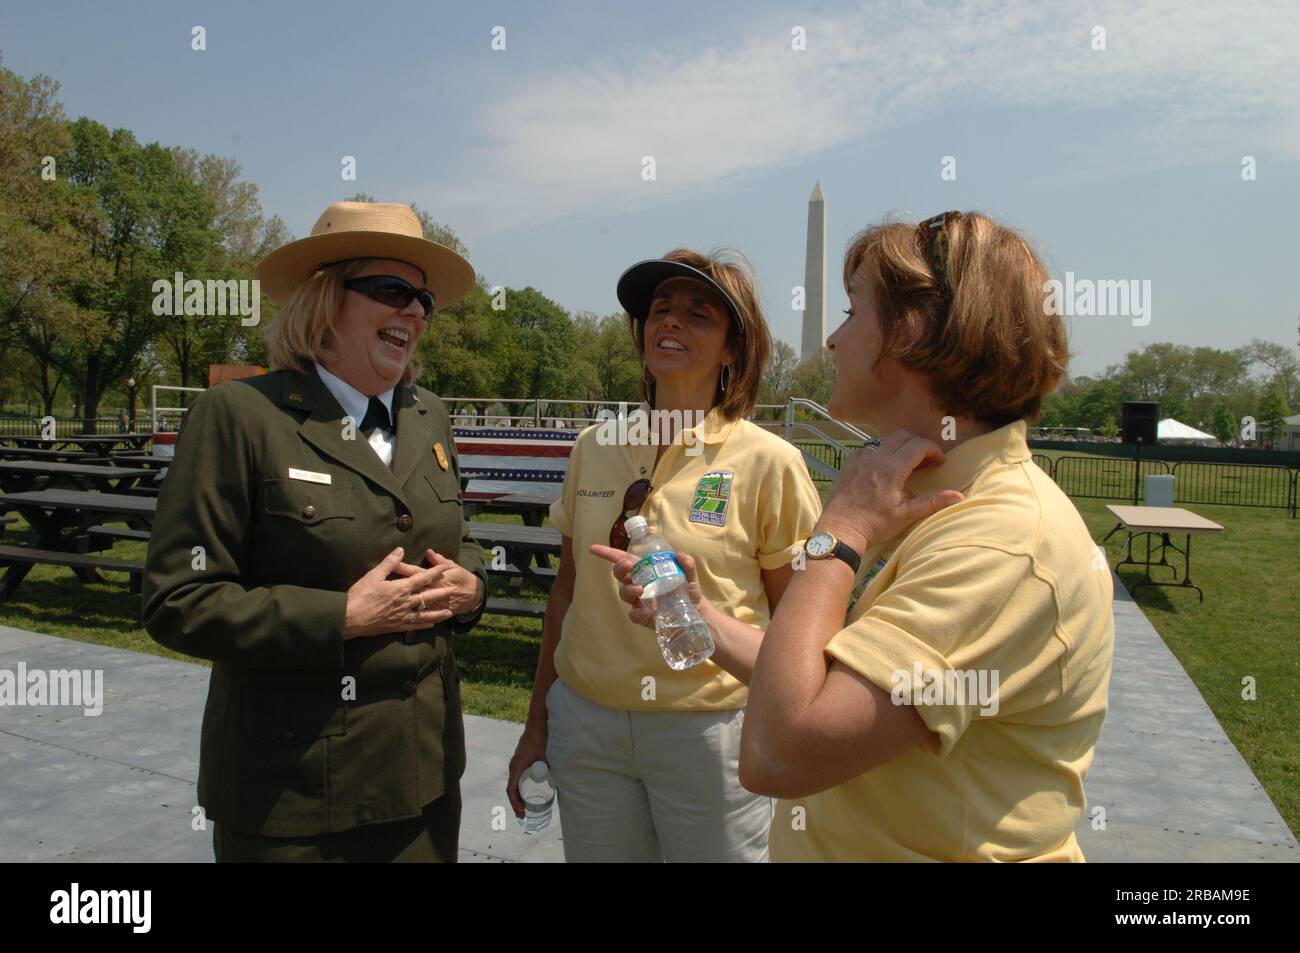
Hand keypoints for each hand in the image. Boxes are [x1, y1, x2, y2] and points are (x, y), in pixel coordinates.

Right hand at [343, 547, 453, 638]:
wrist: (349, 619)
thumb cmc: (359, 595)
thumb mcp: (373, 575)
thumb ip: (389, 563)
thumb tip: (400, 550)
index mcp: (400, 588)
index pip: (422, 578)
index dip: (435, 572)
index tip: (446, 568)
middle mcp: (405, 603)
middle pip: (428, 597)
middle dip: (442, 592)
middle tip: (454, 590)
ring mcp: (401, 616)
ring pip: (425, 614)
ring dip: (438, 613)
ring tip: (449, 612)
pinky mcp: (396, 626)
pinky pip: (414, 626)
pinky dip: (424, 625)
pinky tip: (431, 625)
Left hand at [390, 549, 483, 616]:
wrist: (474, 595)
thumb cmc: (462, 578)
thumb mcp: (453, 566)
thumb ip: (439, 560)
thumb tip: (429, 552)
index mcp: (437, 579)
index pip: (416, 572)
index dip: (403, 568)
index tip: (391, 564)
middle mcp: (433, 592)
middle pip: (412, 588)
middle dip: (397, 585)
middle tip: (381, 582)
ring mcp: (434, 604)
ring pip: (414, 603)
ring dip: (402, 602)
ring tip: (387, 602)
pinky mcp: (435, 613)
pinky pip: (421, 617)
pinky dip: (411, 616)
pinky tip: (399, 616)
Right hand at [507, 724, 548, 817]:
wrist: (537, 724)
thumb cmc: (541, 739)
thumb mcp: (546, 757)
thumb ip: (551, 768)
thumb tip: (562, 784)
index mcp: (517, 766)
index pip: (511, 789)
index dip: (515, 802)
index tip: (521, 811)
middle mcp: (513, 766)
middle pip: (511, 789)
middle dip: (515, 804)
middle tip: (522, 815)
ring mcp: (515, 763)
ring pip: (513, 783)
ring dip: (516, 797)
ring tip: (523, 809)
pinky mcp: (519, 761)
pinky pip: (516, 777)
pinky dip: (518, 788)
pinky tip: (525, 794)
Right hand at [589, 543, 705, 628]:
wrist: (694, 612)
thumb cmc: (687, 590)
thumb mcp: (690, 575)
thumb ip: (687, 565)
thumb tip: (681, 557)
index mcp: (646, 570)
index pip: (624, 559)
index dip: (608, 554)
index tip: (594, 549)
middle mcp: (639, 583)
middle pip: (620, 575)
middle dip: (619, 568)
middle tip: (627, 565)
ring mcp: (640, 601)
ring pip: (625, 593)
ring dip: (628, 589)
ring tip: (640, 589)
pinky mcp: (644, 616)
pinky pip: (634, 614)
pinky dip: (636, 613)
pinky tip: (643, 612)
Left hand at [819, 429, 964, 553]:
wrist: (840, 531)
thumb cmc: (873, 526)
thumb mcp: (905, 516)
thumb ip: (932, 502)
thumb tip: (958, 496)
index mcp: (892, 469)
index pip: (919, 445)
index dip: (933, 450)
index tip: (939, 462)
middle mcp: (875, 458)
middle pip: (903, 436)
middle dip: (918, 444)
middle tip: (925, 461)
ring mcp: (859, 459)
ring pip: (884, 442)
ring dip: (899, 449)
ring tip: (904, 467)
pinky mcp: (848, 464)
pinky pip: (867, 450)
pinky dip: (879, 455)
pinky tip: (881, 471)